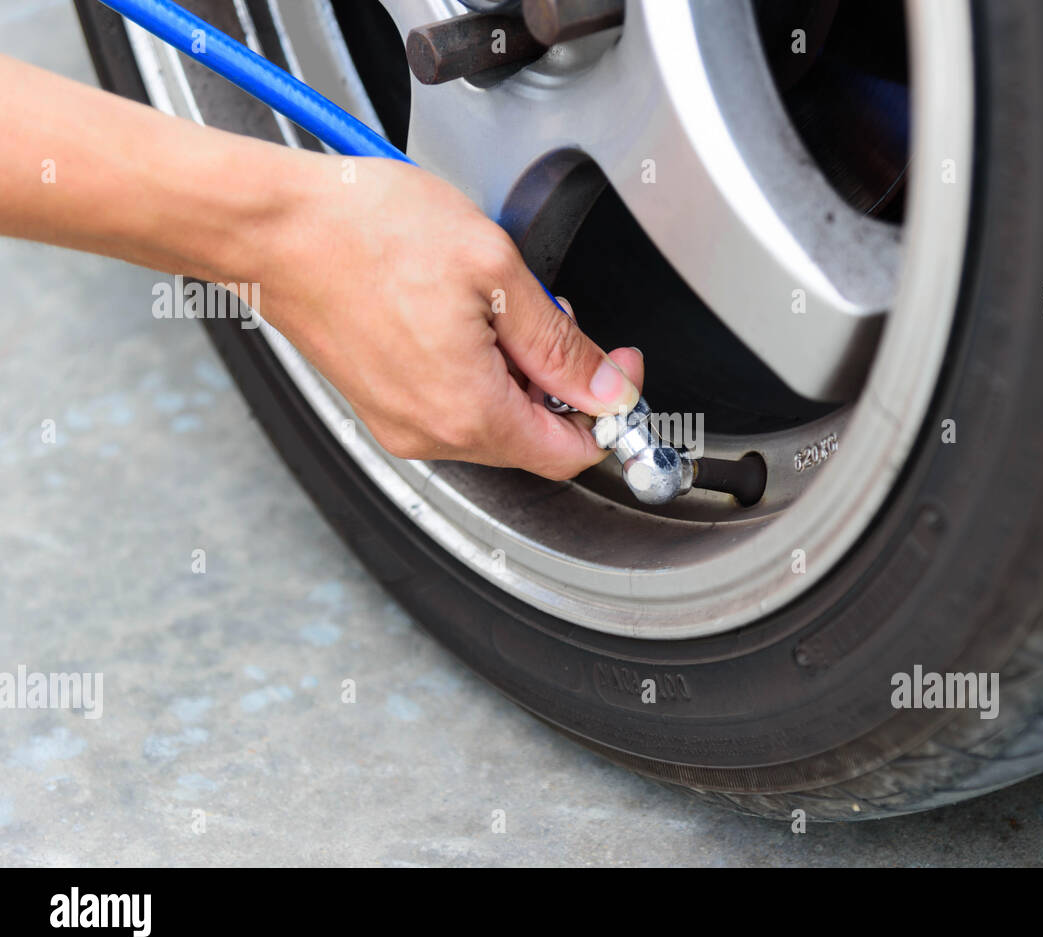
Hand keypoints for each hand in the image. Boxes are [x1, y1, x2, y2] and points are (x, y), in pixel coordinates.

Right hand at [259, 156, 642, 479]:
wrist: (273, 226)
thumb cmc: (365, 232)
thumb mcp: (495, 270)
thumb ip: (560, 343)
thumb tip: (606, 387)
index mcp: (468, 412)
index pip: (571, 453)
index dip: (609, 408)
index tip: (618, 364)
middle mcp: (430, 433)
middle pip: (533, 438)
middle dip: (558, 381)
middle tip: (546, 311)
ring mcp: (399, 423)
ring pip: (493, 420)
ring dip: (515, 371)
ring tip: (493, 302)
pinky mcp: (379, 404)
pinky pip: (452, 404)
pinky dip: (476, 369)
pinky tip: (460, 314)